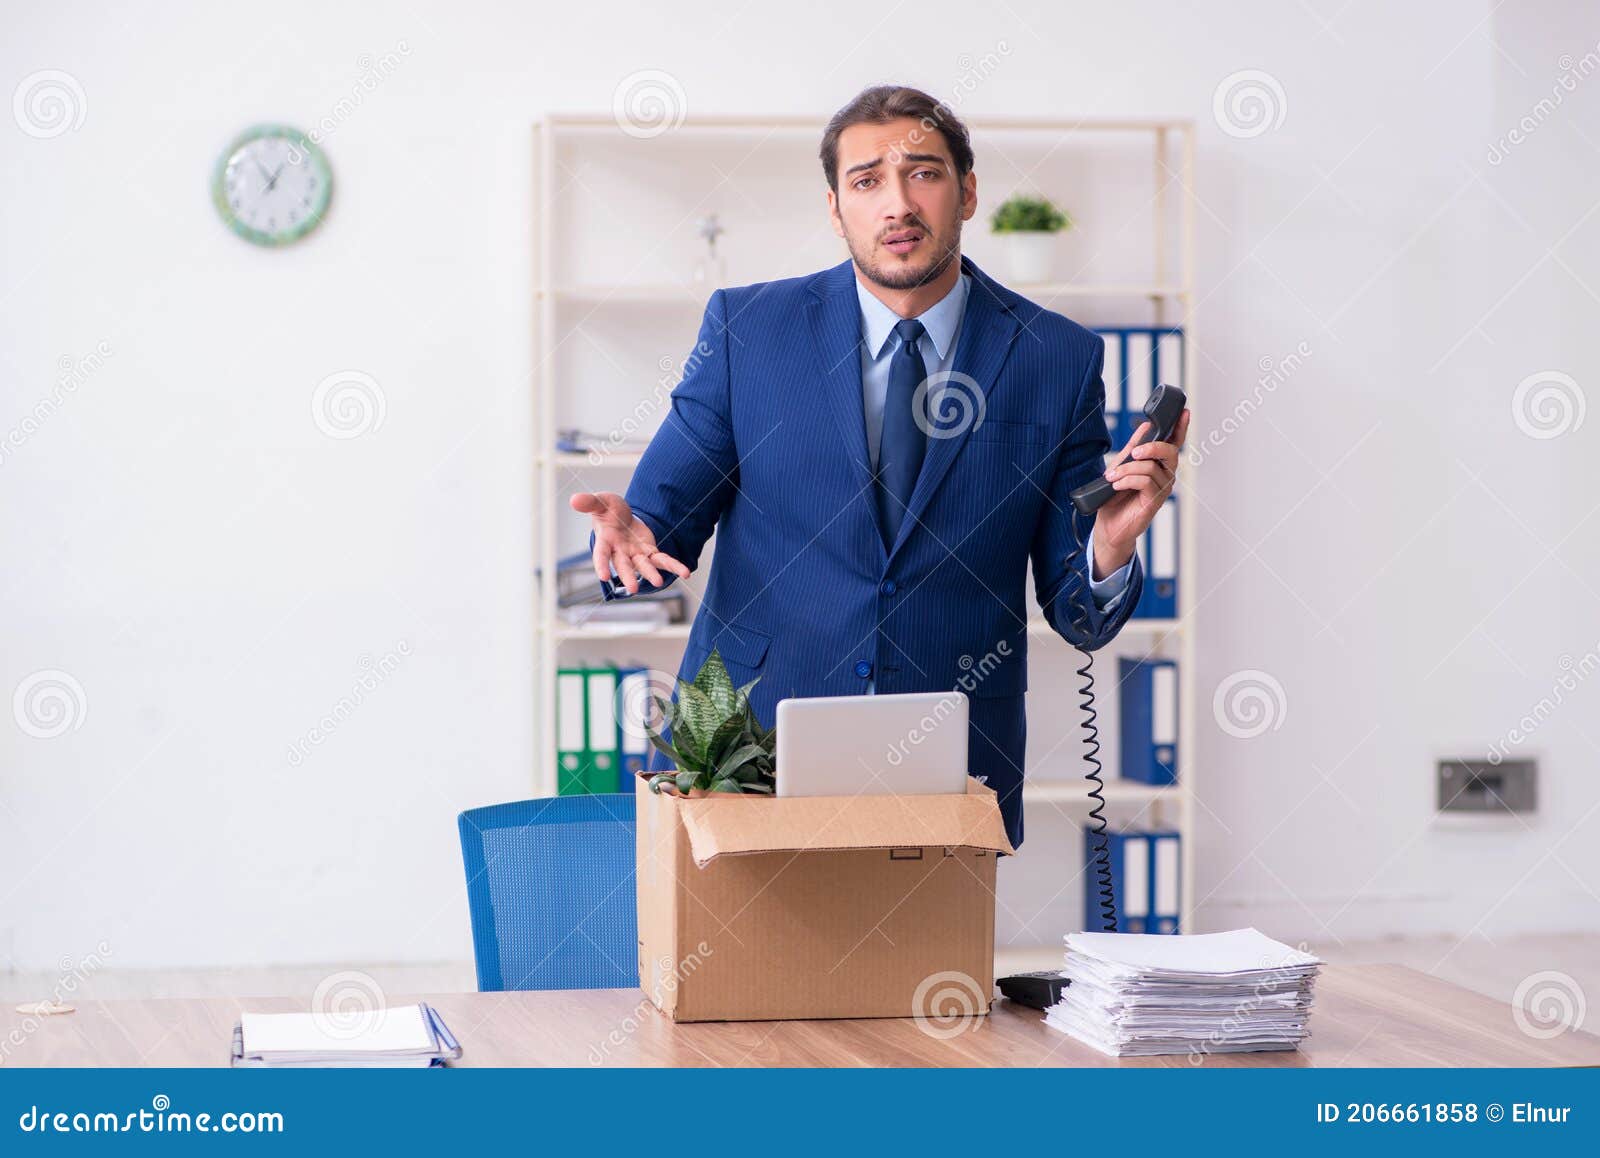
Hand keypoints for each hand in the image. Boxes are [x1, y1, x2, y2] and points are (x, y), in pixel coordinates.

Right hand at [570, 491, 690, 594]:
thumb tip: (574, 499)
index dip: (601, 564)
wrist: (621, 515)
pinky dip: (674, 566)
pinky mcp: (649, 552)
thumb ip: (589, 502)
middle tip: (633, 589)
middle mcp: (620, 552)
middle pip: (624, 566)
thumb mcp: (601, 502)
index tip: (603, 576)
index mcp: (606, 541)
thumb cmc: (608, 511)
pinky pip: (662, 560)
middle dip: (628, 576)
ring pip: (644, 566)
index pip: (601, 554)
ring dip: (651, 574)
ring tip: (658, 582)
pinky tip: (685, 572)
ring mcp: (636, 554)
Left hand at [1091, 408, 1190, 576]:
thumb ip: (1134, 448)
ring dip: (1127, 469)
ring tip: (1113, 477)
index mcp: (1159, 464)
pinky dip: (1127, 480)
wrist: (1108, 525)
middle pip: (1170, 451)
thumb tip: (1145, 426)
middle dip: (1152, 447)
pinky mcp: (1155, 501)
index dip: (1181, 427)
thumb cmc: (1116, 497)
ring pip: (1151, 467)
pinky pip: (1145, 481)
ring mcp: (1162, 489)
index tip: (1184, 412)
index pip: (1174, 443)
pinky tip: (1117, 485)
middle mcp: (1165, 475)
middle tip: (1134, 452)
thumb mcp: (1121, 466)